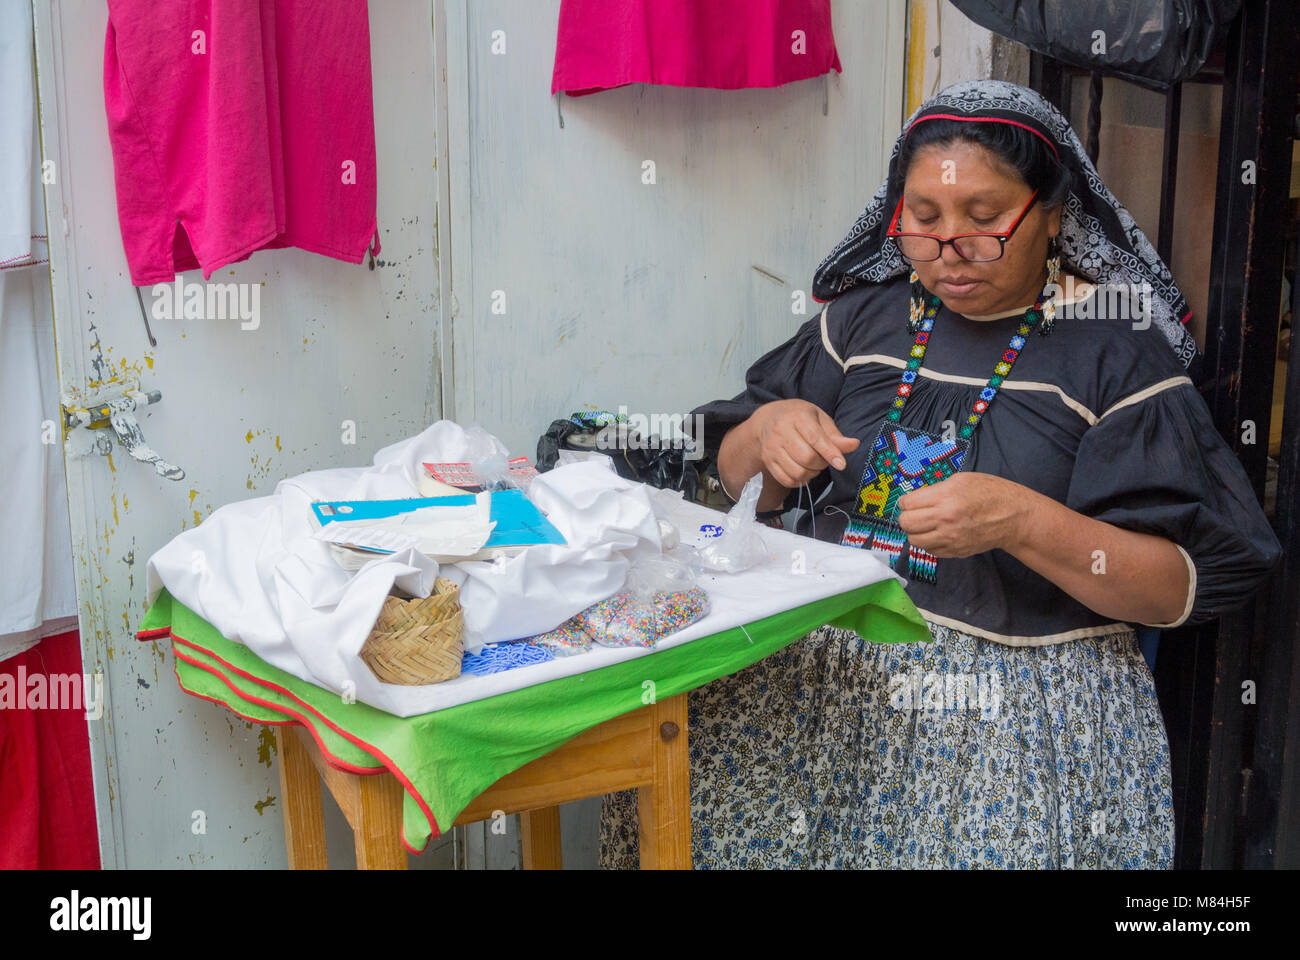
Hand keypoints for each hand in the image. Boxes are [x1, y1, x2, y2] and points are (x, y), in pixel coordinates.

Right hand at [751, 399, 859, 488]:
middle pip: (806, 458)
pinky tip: (803, 471)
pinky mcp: (768, 461)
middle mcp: (781, 432)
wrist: (767, 419)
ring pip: (797, 472)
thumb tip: (854, 445)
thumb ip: (835, 434)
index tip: (841, 464)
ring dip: (812, 474)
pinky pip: (787, 480)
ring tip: (814, 465)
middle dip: (821, 463)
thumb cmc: (799, 418)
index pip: (815, 438)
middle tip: (824, 458)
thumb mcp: (819, 418)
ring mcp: (771, 448)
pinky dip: (800, 481)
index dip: (830, 453)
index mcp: (798, 417)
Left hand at [896, 472, 1026, 557]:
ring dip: (915, 532)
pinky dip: (929, 542)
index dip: (905, 502)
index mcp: (946, 497)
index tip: (910, 502)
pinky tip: (938, 533)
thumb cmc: (990, 493)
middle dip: (906, 517)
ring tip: (925, 525)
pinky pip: (929, 550)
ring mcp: (950, 538)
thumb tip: (915, 500)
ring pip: (914, 540)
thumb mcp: (961, 480)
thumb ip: (936, 490)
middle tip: (914, 513)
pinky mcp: (956, 551)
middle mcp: (946, 519)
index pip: (907, 503)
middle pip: (906, 523)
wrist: (1014, 517)